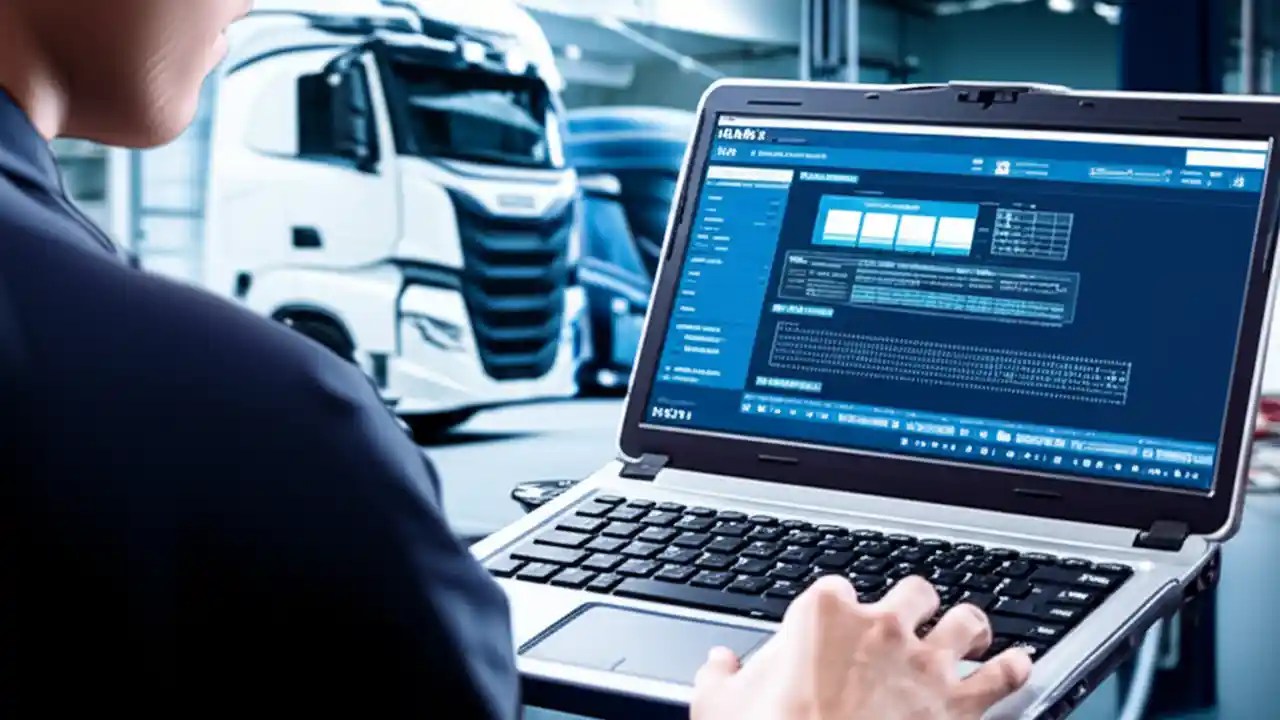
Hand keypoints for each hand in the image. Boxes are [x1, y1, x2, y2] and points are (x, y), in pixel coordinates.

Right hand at [691, 576, 1032, 719]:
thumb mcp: (718, 708)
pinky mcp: (958, 706)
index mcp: (822, 613)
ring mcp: (924, 664)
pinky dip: (1014, 668)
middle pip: (913, 590)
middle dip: (913, 605)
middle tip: (909, 621)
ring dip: (969, 628)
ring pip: (966, 622)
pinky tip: (1018, 665)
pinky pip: (1003, 676)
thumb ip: (719, 678)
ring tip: (970, 632)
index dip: (837, 609)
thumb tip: (718, 666)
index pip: (836, 587)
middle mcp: (880, 627)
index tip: (834, 628)